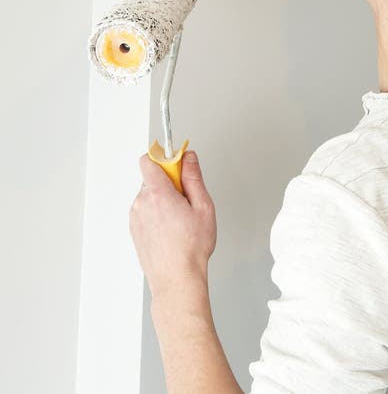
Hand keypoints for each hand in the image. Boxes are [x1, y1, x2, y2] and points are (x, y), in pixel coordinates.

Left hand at [129, 150, 216, 301]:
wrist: (177, 280)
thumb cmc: (190, 248)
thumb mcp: (203, 206)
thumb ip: (193, 177)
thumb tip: (188, 158)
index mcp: (157, 193)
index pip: (149, 160)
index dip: (164, 158)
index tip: (178, 163)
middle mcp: (141, 203)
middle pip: (151, 178)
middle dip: (168, 182)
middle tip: (186, 199)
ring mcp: (135, 218)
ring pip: (149, 195)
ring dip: (163, 199)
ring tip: (180, 219)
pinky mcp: (134, 230)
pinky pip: (145, 211)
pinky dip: (157, 214)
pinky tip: (171, 229)